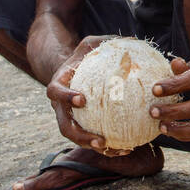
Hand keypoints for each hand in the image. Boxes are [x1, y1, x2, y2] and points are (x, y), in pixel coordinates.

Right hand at [45, 35, 130, 155]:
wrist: (72, 70)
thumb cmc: (85, 55)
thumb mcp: (92, 44)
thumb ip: (107, 42)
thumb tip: (134, 39)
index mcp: (58, 84)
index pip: (55, 92)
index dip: (66, 97)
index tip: (82, 100)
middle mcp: (60, 106)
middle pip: (64, 127)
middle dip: (80, 136)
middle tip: (100, 140)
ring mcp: (69, 118)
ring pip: (78, 139)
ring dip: (96, 148)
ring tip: (118, 149)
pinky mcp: (81, 126)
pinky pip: (93, 140)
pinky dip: (108, 147)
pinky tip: (129, 148)